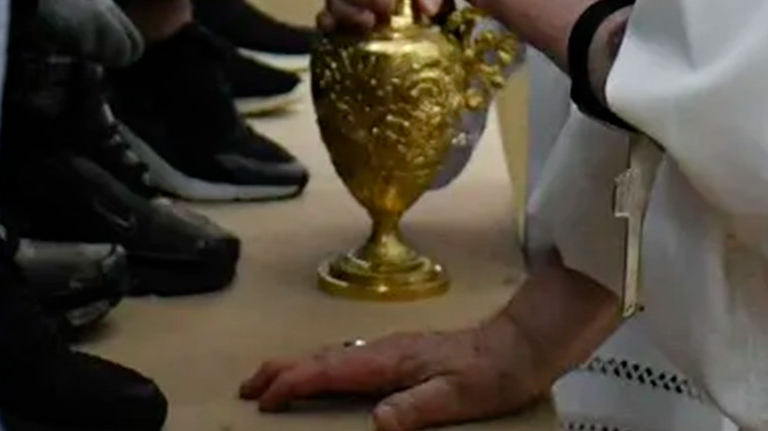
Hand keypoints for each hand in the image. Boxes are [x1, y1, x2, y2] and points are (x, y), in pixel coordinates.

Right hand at [239, 320, 551, 429]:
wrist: (520, 346)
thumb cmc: (491, 374)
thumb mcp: (458, 397)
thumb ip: (417, 408)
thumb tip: (376, 421)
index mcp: (389, 359)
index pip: (328, 369)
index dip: (292, 382)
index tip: (262, 398)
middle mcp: (383, 350)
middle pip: (320, 357)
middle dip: (280, 370)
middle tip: (247, 389)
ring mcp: (390, 350)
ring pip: (331, 356)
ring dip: (297, 368)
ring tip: (271, 384)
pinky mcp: (400, 355)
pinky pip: (347, 360)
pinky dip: (320, 368)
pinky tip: (322, 378)